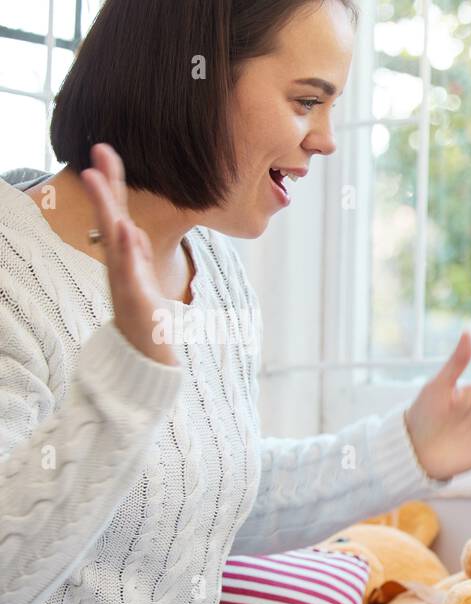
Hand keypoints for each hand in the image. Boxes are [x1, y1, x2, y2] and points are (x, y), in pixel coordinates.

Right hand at [80, 144, 174, 365]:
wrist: (146, 359)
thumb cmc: (145, 319)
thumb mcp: (142, 279)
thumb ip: (135, 255)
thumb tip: (130, 229)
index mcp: (125, 257)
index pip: (117, 213)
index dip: (111, 183)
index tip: (104, 150)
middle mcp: (120, 265)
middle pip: (111, 218)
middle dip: (105, 185)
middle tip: (97, 151)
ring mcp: (124, 282)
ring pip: (114, 240)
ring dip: (107, 209)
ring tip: (98, 179)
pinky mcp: (135, 300)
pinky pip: (129, 272)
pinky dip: (128, 252)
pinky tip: (126, 230)